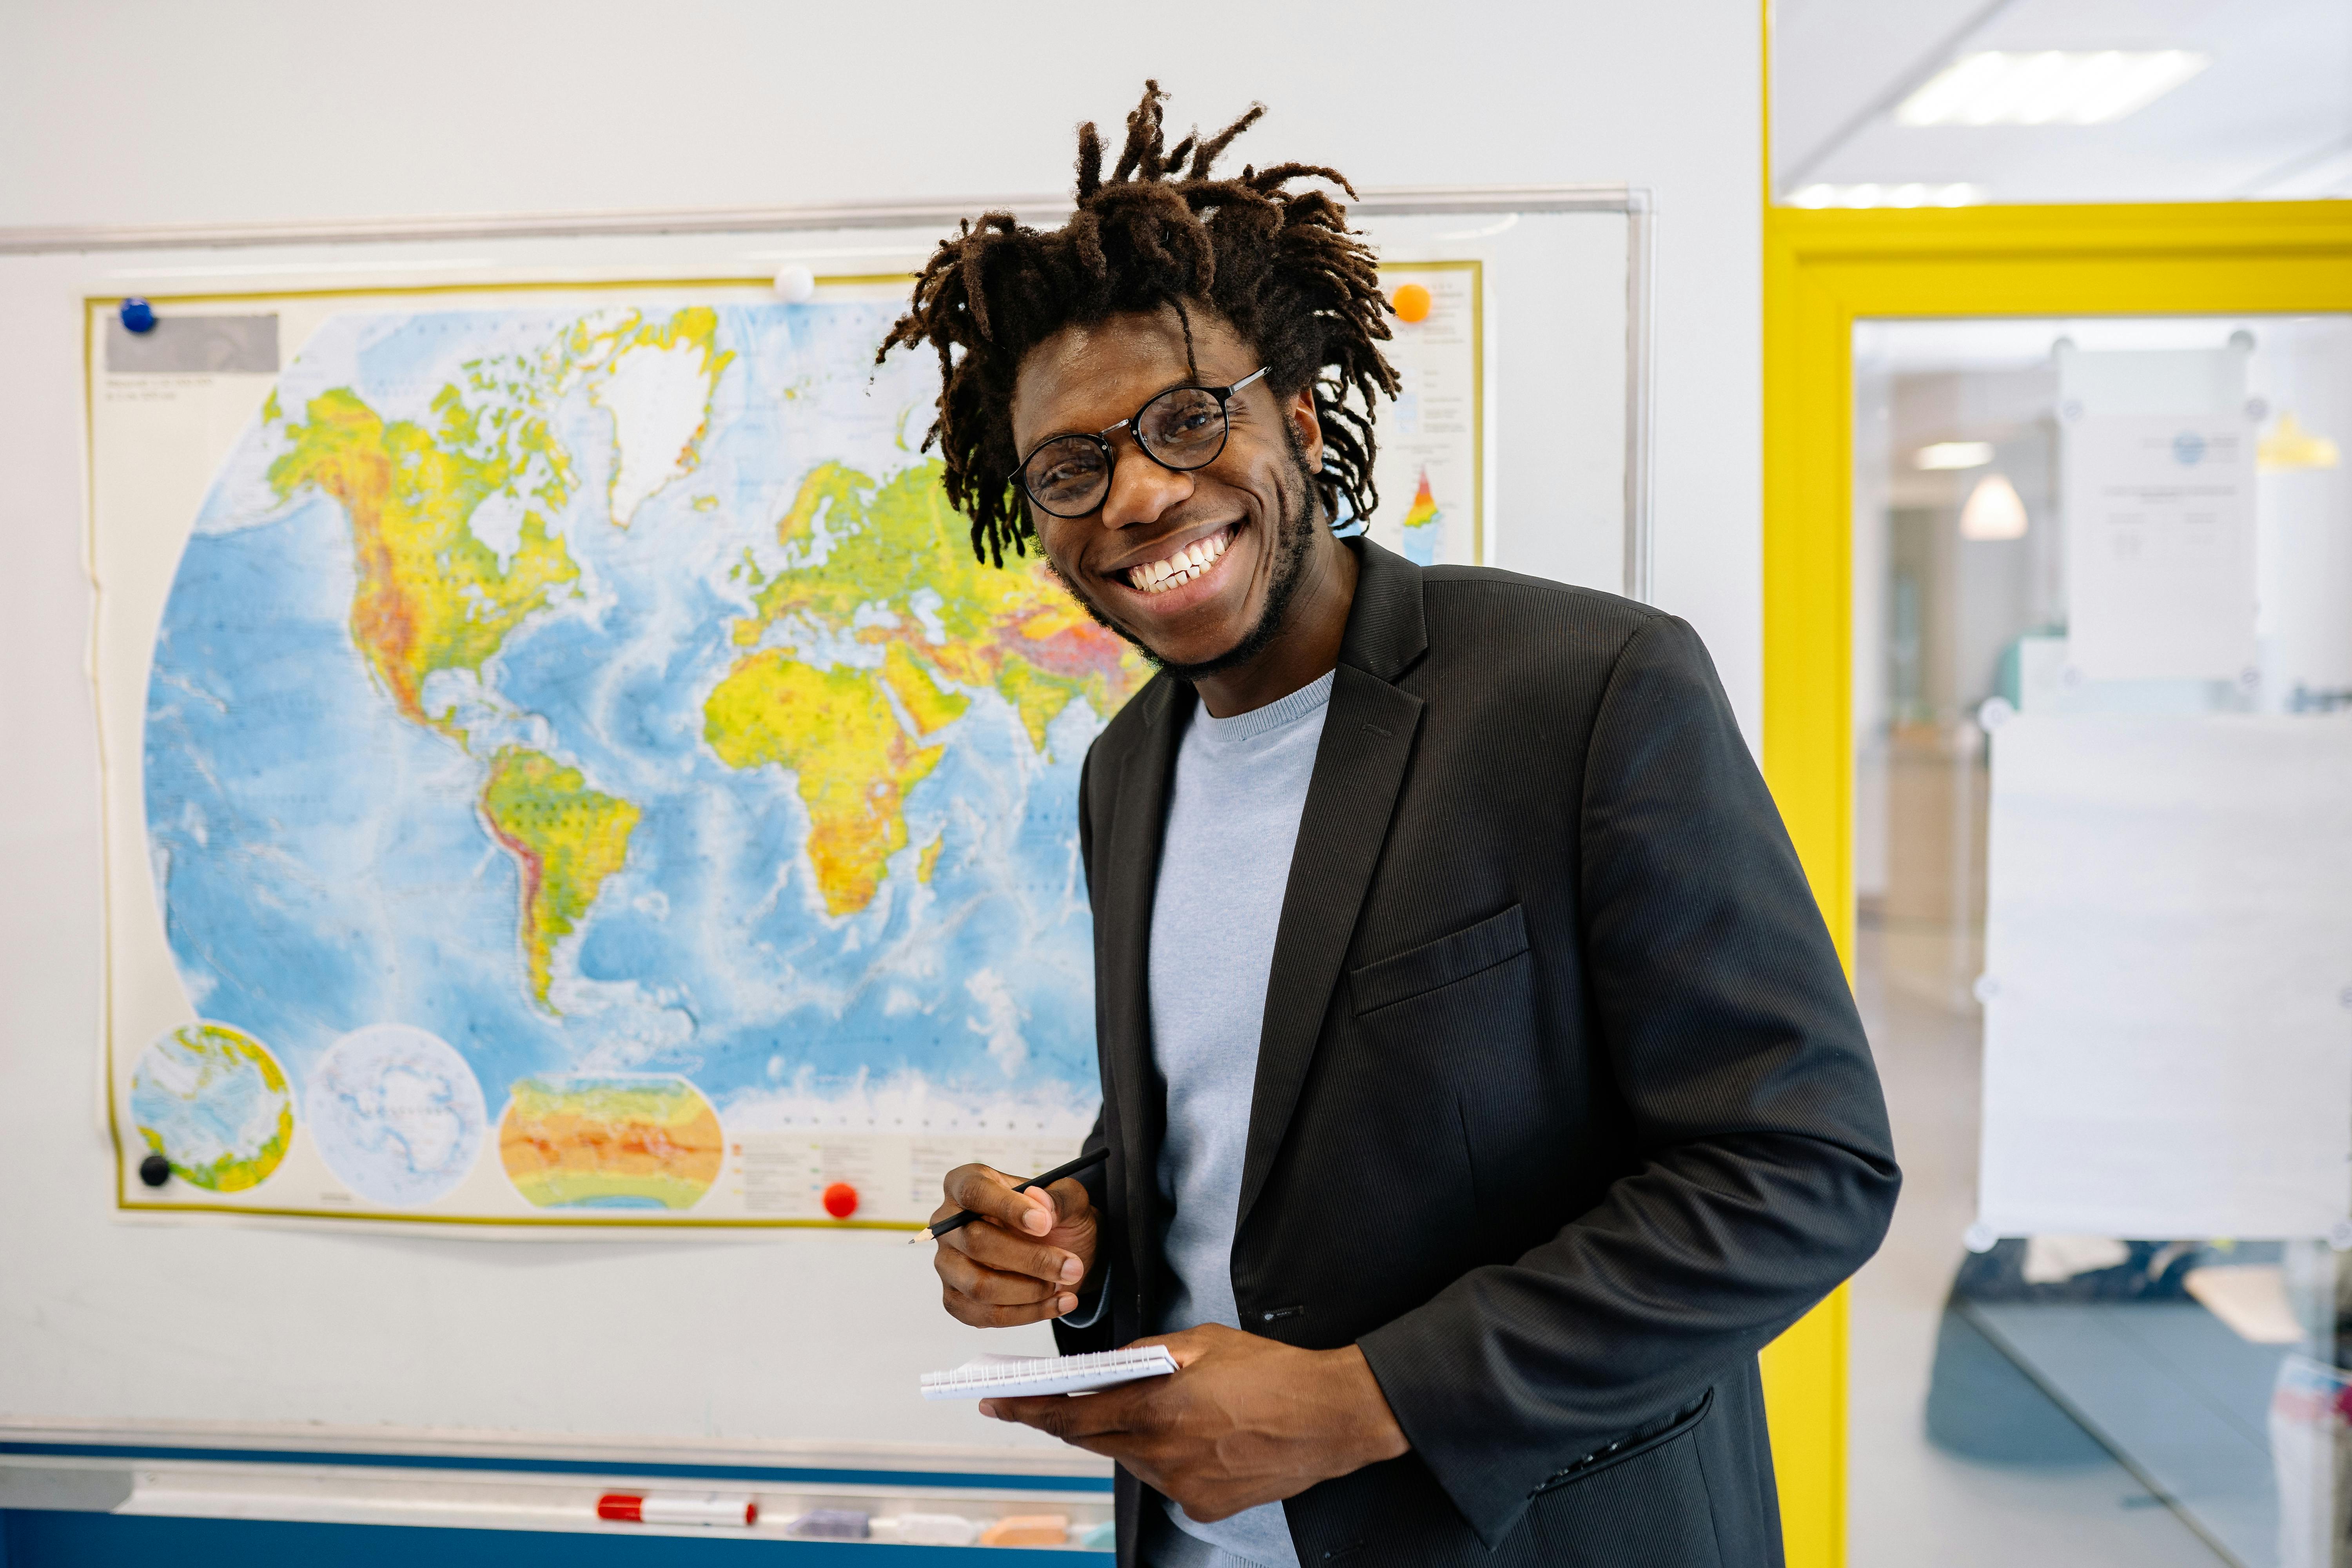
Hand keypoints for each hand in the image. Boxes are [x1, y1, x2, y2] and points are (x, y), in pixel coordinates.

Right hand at [932, 1163, 1098, 1326]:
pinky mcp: (956, 1298)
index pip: (974, 1192)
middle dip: (1031, 1259)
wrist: (1061, 1250)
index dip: (1007, 1208)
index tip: (1044, 1224)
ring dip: (1030, 1291)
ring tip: (1064, 1285)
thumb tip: (1040, 1202)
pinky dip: (1026, 1314)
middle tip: (1072, 1267)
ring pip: (979, 1285)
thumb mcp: (1069, 1198)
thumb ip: (1059, 1197)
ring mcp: (948, 1264)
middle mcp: (948, 1224)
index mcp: (965, 1183)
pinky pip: (984, 1315)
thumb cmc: (1055, 1217)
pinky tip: (1057, 1303)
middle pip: (976, 1242)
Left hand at [977, 1324, 1409, 1520]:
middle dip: (1065, 1422)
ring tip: (1154, 1410)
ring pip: (1131, 1460)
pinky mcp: (1205, 1505)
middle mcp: (1162, 1454)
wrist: (1331, 1416)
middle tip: (1040, 1404)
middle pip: (1093, 1441)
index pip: (1071, 1415)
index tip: (996, 1403)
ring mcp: (1183, 1486)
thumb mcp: (1204, 1342)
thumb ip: (1150, 1355)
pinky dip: (1168, 1458)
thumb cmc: (1274, 1371)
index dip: (1029, 1409)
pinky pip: (1168, 1480)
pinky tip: (1198, 1436)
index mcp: (1157, 1409)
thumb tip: (1112, 1364)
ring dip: (1126, 1437)